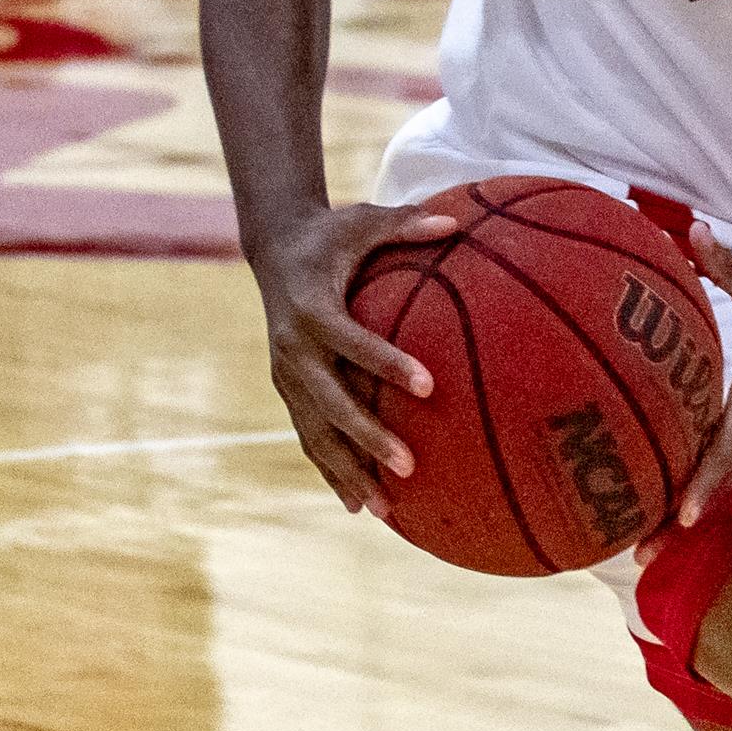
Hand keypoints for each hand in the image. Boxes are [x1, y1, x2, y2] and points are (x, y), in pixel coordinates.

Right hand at [250, 201, 457, 517]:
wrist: (274, 249)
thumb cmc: (331, 234)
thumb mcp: (363, 220)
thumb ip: (406, 223)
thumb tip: (457, 221)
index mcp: (311, 309)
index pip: (352, 340)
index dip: (387, 362)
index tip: (430, 384)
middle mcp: (292, 349)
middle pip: (330, 401)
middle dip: (367, 436)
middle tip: (411, 463)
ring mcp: (286, 376)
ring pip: (315, 433)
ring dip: (348, 471)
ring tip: (386, 510)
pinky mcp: (287, 391)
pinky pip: (309, 437)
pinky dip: (331, 472)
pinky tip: (358, 506)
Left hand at [670, 223, 731, 532]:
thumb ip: (729, 266)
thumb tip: (689, 229)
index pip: (728, 451)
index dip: (704, 485)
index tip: (682, 518)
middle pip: (714, 486)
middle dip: (675, 523)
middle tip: (636, 557)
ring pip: (722, 485)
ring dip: (687, 515)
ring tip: (647, 548)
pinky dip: (705, 491)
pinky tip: (676, 505)